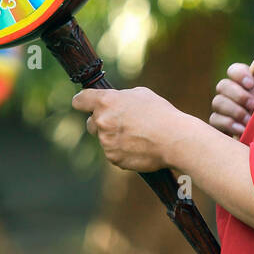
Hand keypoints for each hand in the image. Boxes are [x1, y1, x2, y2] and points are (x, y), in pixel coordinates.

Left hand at [71, 86, 185, 173]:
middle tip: (122, 124)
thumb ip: (120, 98)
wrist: (174, 139)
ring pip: (104, 139)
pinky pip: (114, 153)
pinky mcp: (113, 158)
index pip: (80, 100)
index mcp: (106, 101)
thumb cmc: (160, 113)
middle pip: (90, 123)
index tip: (84, 104)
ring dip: (115, 138)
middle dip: (102, 123)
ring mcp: (106, 142)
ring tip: (138, 136)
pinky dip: (123, 151)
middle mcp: (102, 121)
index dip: (82, 102)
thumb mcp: (140, 94)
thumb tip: (113, 103)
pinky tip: (139, 147)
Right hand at [209, 57, 253, 136]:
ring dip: (234, 110)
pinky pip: (214, 119)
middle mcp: (236, 97)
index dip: (239, 74)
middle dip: (237, 95)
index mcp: (250, 87)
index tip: (251, 84)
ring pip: (217, 101)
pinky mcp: (222, 128)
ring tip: (249, 121)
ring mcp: (227, 113)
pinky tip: (241, 130)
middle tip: (253, 106)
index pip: (234, 70)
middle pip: (222, 85)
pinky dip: (227, 123)